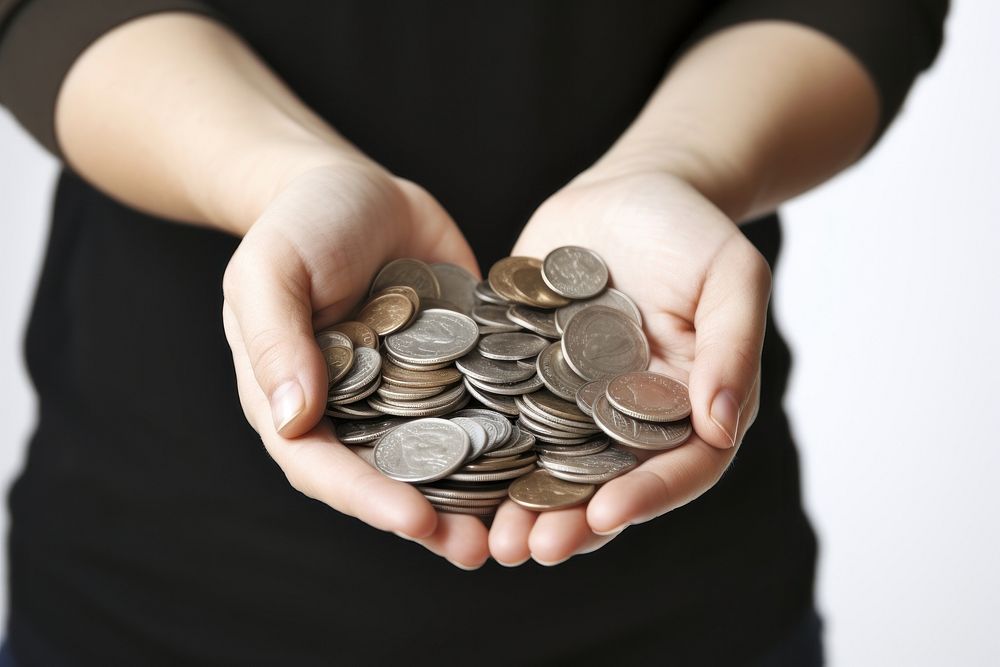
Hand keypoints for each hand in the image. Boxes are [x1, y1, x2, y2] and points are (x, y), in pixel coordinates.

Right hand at [222, 160, 489, 568]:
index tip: (414, 522)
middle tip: (477, 549)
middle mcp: (356, 411)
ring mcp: (411, 394)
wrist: (360, 187)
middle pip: (388, 480)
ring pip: (442, 459)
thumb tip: (294, 419)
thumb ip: (274, 340)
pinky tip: (550, 459)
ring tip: (519, 529)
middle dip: (432, 520)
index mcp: (299, 400)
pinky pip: (483, 408)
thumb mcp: (270, 268)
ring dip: (477, 497)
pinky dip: (511, 437)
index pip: (324, 466)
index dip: (366, 498)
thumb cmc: (299, 222)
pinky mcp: (459, 368)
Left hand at [489, 167, 770, 565]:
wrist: (628, 189)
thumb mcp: (730, 274)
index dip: (646, 497)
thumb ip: (730, 347)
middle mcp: (628, 416)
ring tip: (487, 536)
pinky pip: (503, 416)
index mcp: (688, 406)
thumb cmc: (691, 228)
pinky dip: (481, 446)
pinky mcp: (525, 374)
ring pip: (548, 465)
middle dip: (569, 522)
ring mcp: (573, 400)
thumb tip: (721, 427)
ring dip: (520, 504)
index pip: (677, 468)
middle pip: (605, 484)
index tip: (606, 515)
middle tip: (531, 549)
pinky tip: (447, 468)